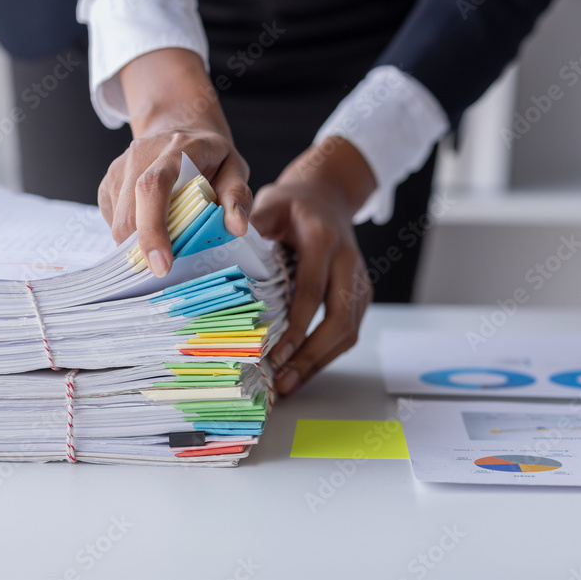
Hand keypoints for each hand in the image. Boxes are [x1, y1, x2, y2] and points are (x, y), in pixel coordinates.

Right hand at [97, 48, 251, 276]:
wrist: (180, 130)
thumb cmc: (209, 156)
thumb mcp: (234, 167)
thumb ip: (238, 195)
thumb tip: (236, 227)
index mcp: (177, 148)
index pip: (154, 186)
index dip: (153, 228)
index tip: (161, 265)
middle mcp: (141, 154)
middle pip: (129, 212)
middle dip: (143, 248)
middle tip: (165, 267)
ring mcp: (119, 167)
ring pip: (118, 221)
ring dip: (137, 243)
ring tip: (164, 239)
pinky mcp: (109, 183)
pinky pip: (113, 221)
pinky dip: (132, 235)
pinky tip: (152, 225)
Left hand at [251, 137, 376, 395]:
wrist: (328, 195)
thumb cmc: (293, 204)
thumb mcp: (270, 204)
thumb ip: (251, 228)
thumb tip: (220, 255)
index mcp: (324, 239)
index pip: (312, 290)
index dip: (297, 326)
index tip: (276, 354)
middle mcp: (349, 261)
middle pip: (340, 318)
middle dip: (311, 354)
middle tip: (283, 380)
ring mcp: (360, 280)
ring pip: (349, 330)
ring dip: (320, 361)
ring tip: (289, 385)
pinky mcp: (361, 294)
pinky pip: (348, 330)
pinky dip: (326, 354)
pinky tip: (301, 371)